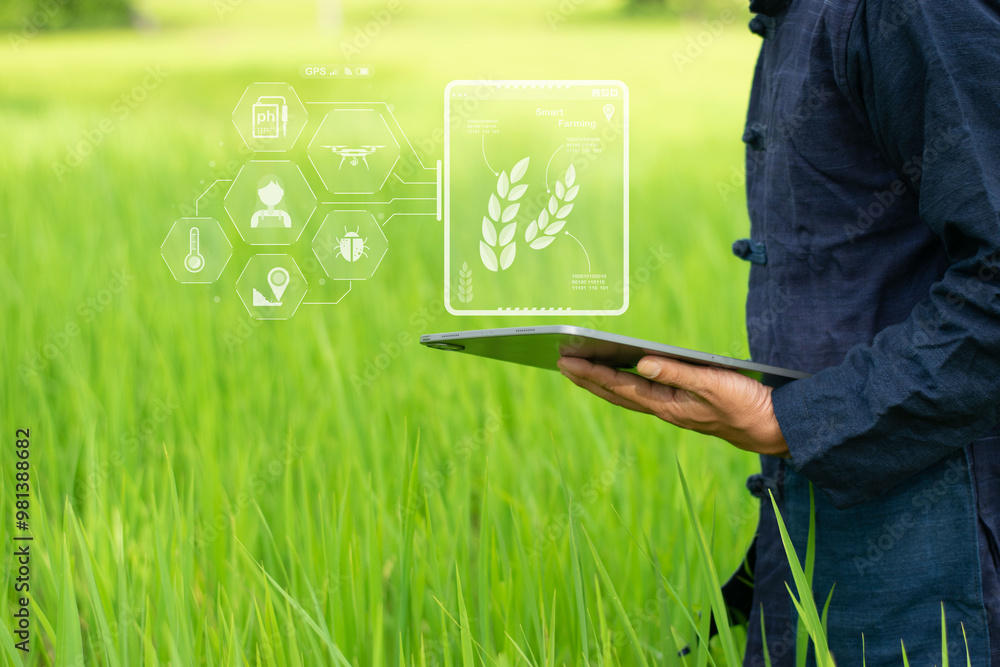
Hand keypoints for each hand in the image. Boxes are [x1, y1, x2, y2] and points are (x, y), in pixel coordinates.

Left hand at [557, 355, 789, 456]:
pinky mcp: (683, 406)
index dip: (591, 373)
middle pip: (617, 392)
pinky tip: (621, 374)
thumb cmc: (747, 405)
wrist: (773, 428)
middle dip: (588, 378)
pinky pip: (645, 393)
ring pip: (628, 394)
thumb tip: (640, 362)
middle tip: (561, 363)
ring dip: (603, 381)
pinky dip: (626, 383)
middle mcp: (665, 409)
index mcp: (668, 405)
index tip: (566, 361)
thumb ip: (677, 373)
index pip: (620, 385)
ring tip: (582, 368)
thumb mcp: (713, 384)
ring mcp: (673, 409)